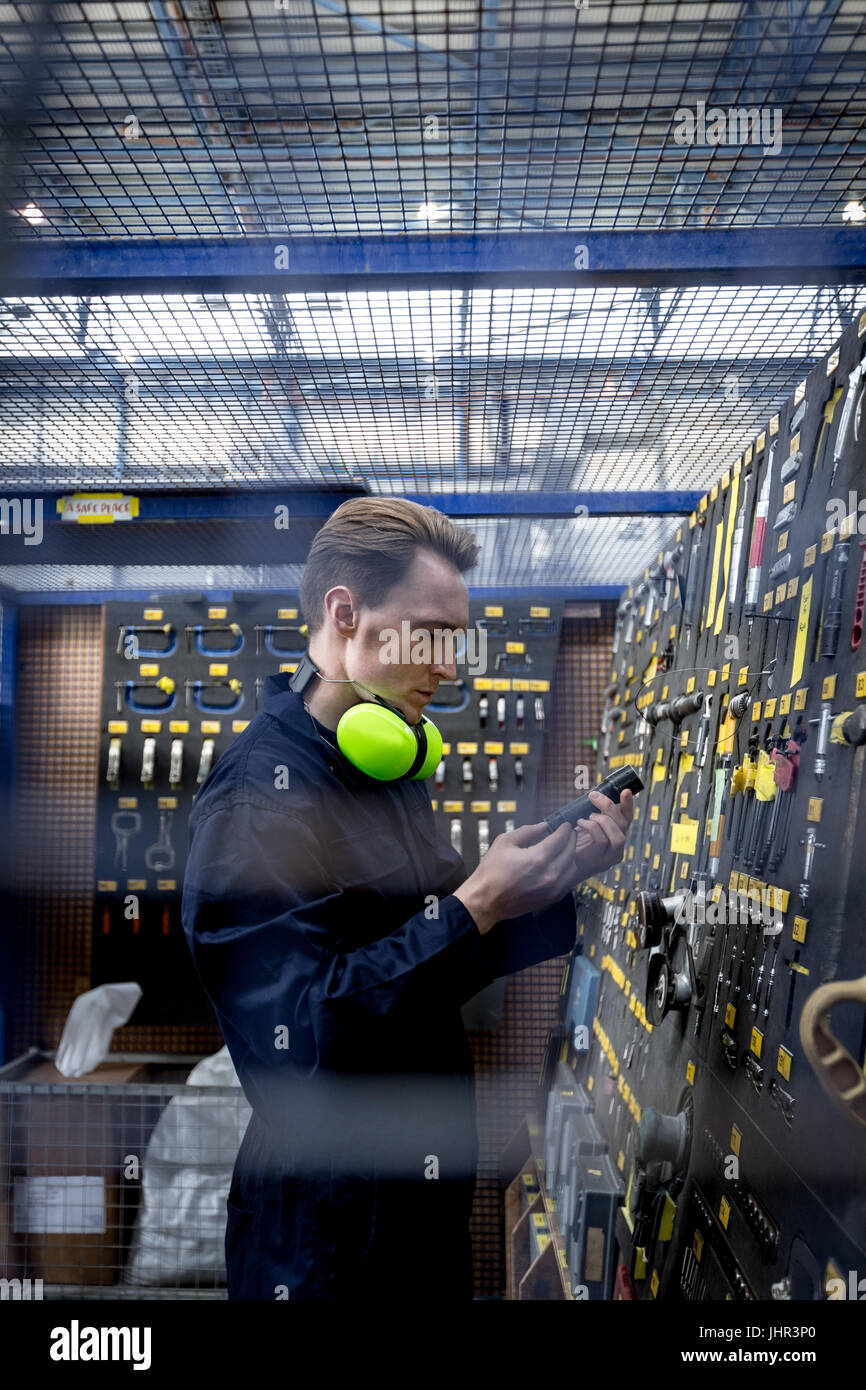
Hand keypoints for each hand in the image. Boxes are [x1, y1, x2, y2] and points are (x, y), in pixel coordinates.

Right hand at [454, 819, 587, 933]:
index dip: (564, 829)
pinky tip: (560, 864)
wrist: (486, 901)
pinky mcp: (552, 898)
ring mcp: (553, 888)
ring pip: (573, 867)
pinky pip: (568, 881)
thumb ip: (527, 831)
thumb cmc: (491, 872)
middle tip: (567, 832)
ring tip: (564, 847)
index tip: (565, 824)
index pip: (560, 838)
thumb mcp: (505, 842)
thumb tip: (543, 826)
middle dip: (570, 839)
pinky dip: (567, 870)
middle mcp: (549, 874)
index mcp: (537, 858)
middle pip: (570, 851)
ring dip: (571, 854)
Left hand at [572, 787, 633, 879]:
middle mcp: (618, 847)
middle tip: (594, 796)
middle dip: (609, 806)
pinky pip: (601, 840)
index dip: (628, 804)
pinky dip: (591, 827)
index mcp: (616, 835)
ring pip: (618, 836)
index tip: (625, 791)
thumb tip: (594, 795)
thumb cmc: (574, 843)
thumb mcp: (586, 826)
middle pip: (623, 824)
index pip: (627, 818)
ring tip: (588, 815)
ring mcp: (611, 857)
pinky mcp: (601, 863)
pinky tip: (580, 823)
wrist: (564, 865)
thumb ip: (594, 815)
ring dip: (602, 820)